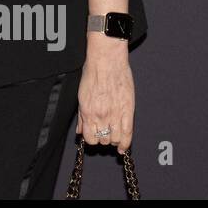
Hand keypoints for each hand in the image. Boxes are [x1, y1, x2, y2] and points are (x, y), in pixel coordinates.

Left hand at [76, 36, 134, 153]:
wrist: (106, 60)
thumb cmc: (92, 73)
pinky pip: (128, 133)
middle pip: (103, 140)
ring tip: (113, 132)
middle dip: (103, 137)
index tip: (93, 136)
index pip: (89, 138)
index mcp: (88, 111)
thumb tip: (80, 131)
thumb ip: (81, 116)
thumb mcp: (81, 95)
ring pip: (115, 139)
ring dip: (114, 139)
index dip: (91, 139)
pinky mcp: (128, 110)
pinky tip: (123, 147)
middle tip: (104, 131)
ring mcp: (115, 114)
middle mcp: (101, 115)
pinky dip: (126, 143)